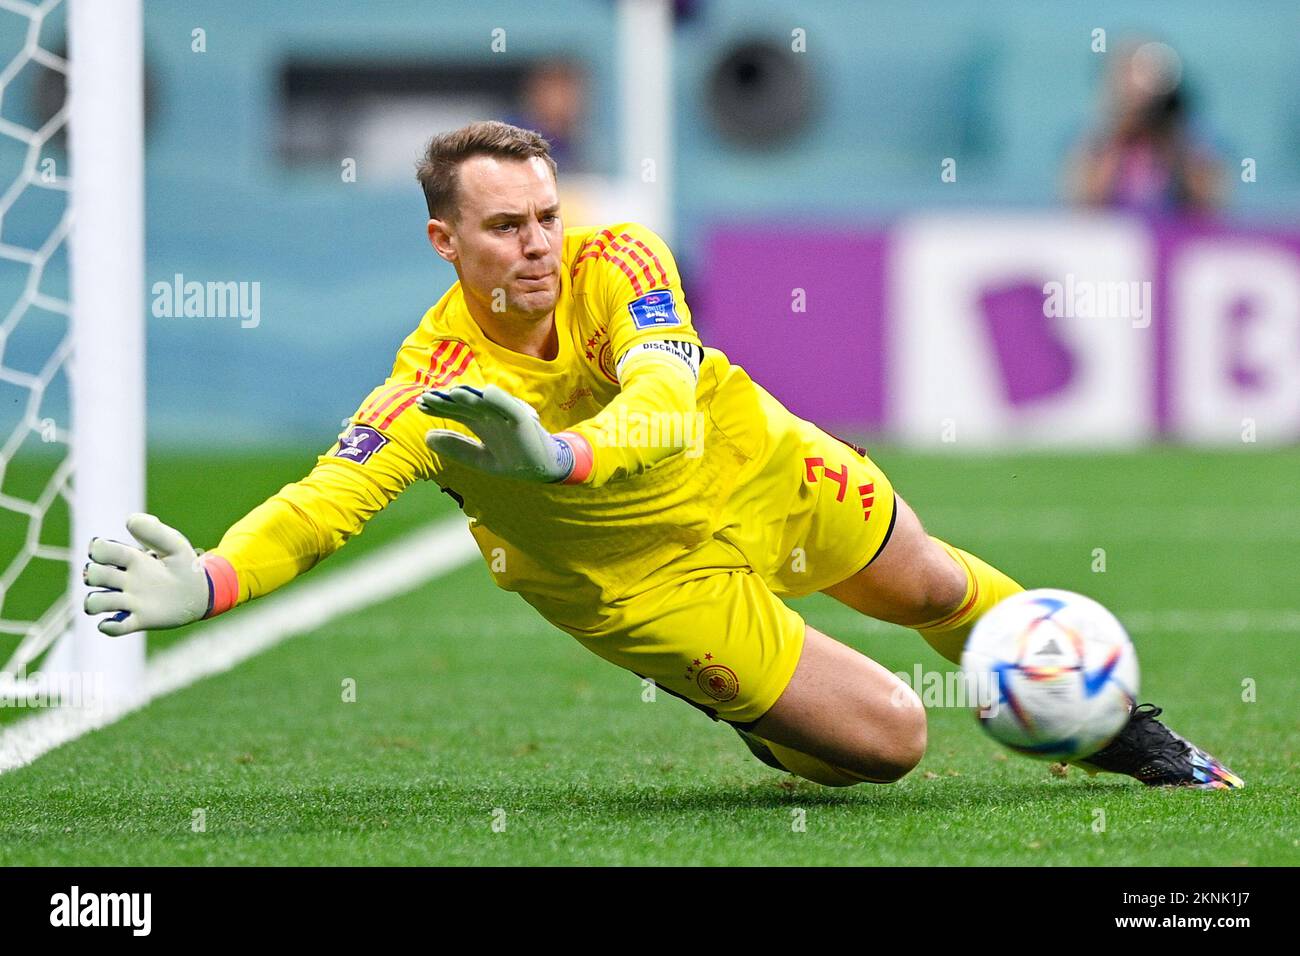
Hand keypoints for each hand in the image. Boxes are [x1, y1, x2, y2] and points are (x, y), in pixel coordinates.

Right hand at [83, 513, 211, 635]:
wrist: (201, 593)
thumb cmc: (184, 566)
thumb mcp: (174, 545)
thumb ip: (155, 532)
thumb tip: (129, 520)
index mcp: (130, 559)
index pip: (99, 551)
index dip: (98, 549)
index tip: (118, 552)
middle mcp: (124, 580)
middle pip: (91, 575)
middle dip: (94, 574)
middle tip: (117, 577)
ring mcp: (130, 601)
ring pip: (94, 602)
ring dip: (96, 602)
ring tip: (118, 600)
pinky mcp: (139, 620)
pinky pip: (113, 628)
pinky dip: (109, 626)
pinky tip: (119, 619)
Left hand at [418, 384, 578, 482]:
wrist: (543, 468)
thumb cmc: (512, 460)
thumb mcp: (480, 458)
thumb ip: (456, 447)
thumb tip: (426, 437)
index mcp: (481, 422)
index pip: (456, 410)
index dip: (438, 407)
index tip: (420, 404)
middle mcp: (491, 415)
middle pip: (466, 404)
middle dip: (447, 400)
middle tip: (427, 396)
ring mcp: (507, 416)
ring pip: (485, 403)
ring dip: (470, 397)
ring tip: (452, 393)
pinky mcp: (523, 421)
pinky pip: (511, 408)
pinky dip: (501, 399)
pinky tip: (487, 392)